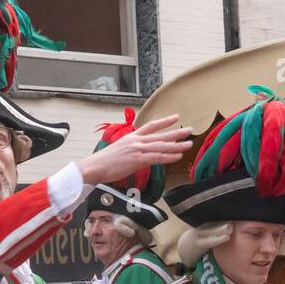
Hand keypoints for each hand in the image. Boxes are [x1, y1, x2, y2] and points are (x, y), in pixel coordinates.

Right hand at [76, 114, 192, 186]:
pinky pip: (156, 158)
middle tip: (190, 130)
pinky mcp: (137, 160)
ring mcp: (137, 150)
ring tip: (188, 144)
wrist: (95, 166)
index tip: (176, 117)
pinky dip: (168, 157)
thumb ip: (131, 149)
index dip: (164, 121)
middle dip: (176, 133)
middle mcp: (136, 141)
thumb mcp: (119, 150)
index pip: (151, 126)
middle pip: (160, 135)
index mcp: (132, 137)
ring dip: (176, 145)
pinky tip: (177, 156)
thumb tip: (139, 153)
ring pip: (161, 146)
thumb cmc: (104, 162)